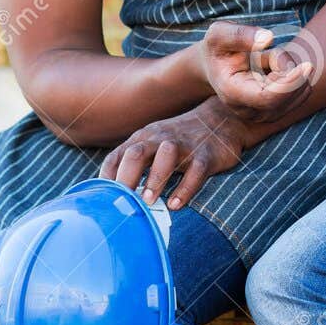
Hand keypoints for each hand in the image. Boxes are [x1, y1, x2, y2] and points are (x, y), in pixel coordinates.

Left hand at [100, 97, 246, 208]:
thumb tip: (115, 197)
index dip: (107, 178)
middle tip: (121, 203)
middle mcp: (160, 139)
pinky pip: (195, 171)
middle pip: (136, 153)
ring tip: (148, 201)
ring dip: (155, 179)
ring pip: (166, 156)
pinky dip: (185, 189)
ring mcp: (185, 145)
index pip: (118, 156)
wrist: (222, 119)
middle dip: (126, 177)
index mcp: (144, 138)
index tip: (102, 201)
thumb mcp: (155, 145)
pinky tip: (176, 205)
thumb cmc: (181, 140)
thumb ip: (136, 164)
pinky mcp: (207, 155)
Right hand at [196, 20, 314, 122]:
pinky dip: (294, 75)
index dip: (289, 84)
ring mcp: (264, 115)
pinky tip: (273, 71)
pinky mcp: (278, 112)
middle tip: (266, 51)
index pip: (267, 98)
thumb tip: (268, 38)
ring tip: (264, 61)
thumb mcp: (219, 34)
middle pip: (287, 92)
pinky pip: (301, 92)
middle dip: (286, 64)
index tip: (307, 65)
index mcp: (232, 93)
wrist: (216, 66)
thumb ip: (240, 34)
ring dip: (288, 68)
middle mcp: (249, 111)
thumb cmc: (218, 48)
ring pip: (298, 91)